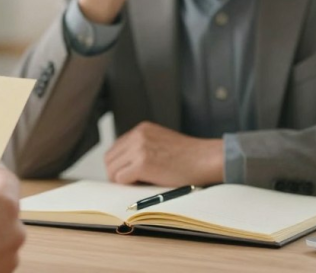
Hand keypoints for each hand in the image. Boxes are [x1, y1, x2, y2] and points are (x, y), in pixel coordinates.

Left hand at [104, 121, 222, 185]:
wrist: (206, 159)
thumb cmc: (189, 156)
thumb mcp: (162, 142)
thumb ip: (143, 147)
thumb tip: (125, 166)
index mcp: (141, 129)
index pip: (116, 148)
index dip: (119, 164)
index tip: (127, 174)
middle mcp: (137, 135)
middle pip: (109, 159)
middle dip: (116, 173)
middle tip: (130, 184)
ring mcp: (139, 149)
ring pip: (113, 170)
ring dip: (122, 181)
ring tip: (138, 184)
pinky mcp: (142, 163)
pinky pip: (121, 179)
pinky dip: (129, 185)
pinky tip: (143, 185)